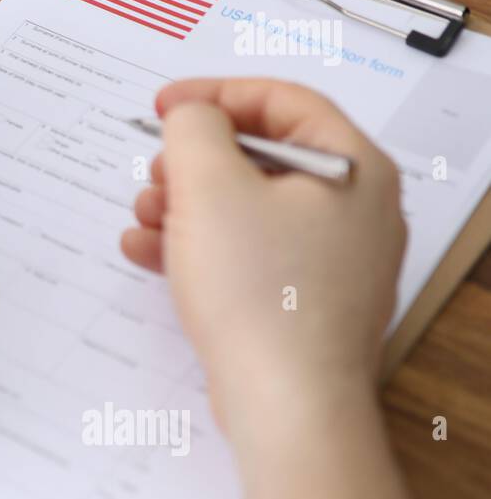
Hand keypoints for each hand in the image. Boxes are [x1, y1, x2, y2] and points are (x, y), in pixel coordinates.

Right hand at [120, 78, 405, 450]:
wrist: (286, 404)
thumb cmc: (261, 295)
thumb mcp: (209, 184)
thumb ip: (194, 127)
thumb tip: (192, 116)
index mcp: (352, 168)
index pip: (282, 100)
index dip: (214, 94)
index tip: (164, 106)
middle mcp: (354, 210)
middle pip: (262, 156)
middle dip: (193, 161)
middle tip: (155, 171)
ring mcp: (331, 261)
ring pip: (247, 208)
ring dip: (186, 205)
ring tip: (145, 218)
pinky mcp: (302, 302)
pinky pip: (245, 255)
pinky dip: (197, 247)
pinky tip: (149, 254)